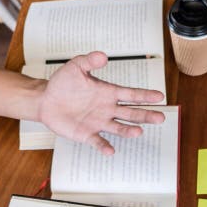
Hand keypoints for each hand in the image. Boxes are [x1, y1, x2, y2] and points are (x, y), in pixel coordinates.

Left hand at [36, 51, 164, 154]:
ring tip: (138, 132)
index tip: (159, 96)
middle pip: (131, 113)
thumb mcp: (75, 67)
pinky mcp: (87, 134)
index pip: (131, 95)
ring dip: (128, 130)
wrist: (46, 101)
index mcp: (108, 93)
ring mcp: (99, 123)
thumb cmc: (63, 83)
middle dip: (146, 115)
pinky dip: (104, 146)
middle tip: (160, 117)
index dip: (145, 96)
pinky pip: (98, 141)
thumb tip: (103, 56)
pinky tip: (110, 150)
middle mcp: (107, 109)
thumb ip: (89, 61)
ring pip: (118, 128)